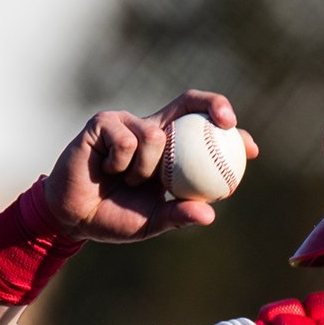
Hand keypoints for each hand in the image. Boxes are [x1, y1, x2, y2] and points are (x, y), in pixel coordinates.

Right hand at [42, 90, 259, 242]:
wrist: (72, 216)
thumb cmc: (114, 217)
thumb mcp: (153, 221)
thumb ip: (178, 214)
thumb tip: (210, 215)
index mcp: (169, 150)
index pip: (203, 131)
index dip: (230, 134)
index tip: (251, 150)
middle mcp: (151, 129)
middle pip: (188, 103)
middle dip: (213, 104)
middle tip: (228, 122)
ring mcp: (126, 123)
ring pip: (154, 134)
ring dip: (146, 166)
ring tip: (129, 182)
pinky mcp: (102, 123)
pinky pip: (126, 139)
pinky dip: (123, 162)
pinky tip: (110, 171)